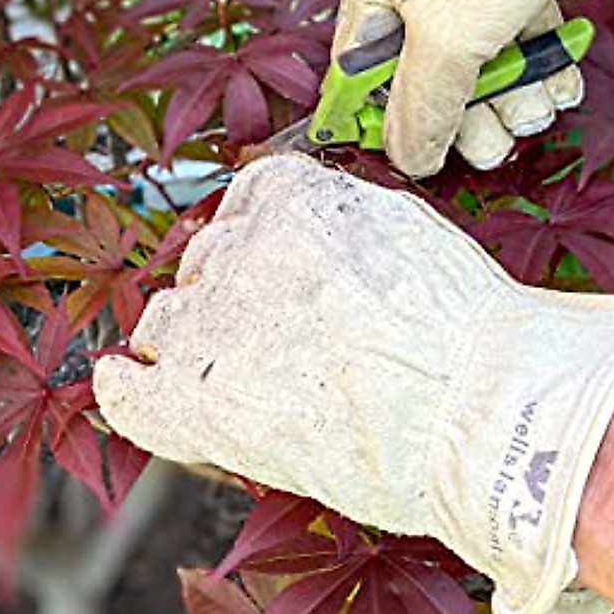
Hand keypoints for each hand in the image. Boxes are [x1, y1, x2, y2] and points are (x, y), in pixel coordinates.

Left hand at [94, 155, 613, 613]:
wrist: (488, 415)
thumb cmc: (473, 338)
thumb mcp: (408, 239)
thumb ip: (344, 230)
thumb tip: (321, 253)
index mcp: (296, 198)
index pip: (244, 202)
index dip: (255, 244)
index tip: (266, 274)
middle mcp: (244, 246)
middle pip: (205, 262)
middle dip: (229, 297)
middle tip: (270, 344)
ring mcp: (215, 322)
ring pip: (166, 322)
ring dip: (189, 348)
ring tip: (234, 384)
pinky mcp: (199, 401)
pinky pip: (130, 392)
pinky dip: (126, 393)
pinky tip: (125, 391)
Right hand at [335, 0, 613, 176]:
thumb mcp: (444, 45)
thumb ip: (420, 111)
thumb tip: (408, 160)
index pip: (360, 73)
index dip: (384, 119)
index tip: (416, 156)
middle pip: (431, 78)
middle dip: (469, 117)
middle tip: (498, 143)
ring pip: (484, 63)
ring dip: (516, 98)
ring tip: (543, 107)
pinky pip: (524, 37)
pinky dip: (545, 67)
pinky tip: (565, 84)